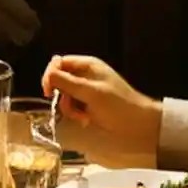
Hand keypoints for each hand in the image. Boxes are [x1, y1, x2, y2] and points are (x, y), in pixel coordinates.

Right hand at [40, 55, 161, 141]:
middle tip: (71, 108)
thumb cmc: (118, 105)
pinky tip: (86, 121)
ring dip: (70, 109)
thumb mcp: (91, 92)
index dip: (51, 75)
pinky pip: (73, 106)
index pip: (59, 63)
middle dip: (62, 96)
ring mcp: (87, 90)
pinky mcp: (89, 104)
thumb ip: (68, 83)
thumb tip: (48, 74)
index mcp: (88, 65)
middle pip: (60, 80)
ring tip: (83, 118)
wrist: (139, 124)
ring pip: (65, 96)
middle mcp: (86, 75)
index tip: (49, 92)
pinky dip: (77, 114)